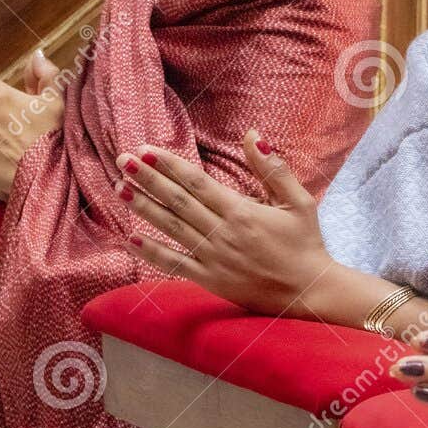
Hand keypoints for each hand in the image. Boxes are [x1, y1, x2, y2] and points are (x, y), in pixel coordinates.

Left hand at [115, 128, 338, 318]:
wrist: (307, 293)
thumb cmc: (305, 243)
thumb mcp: (299, 201)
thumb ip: (274, 168)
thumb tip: (254, 134)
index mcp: (242, 212)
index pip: (197, 183)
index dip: (170, 165)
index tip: (147, 150)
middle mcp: (222, 234)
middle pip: (178, 202)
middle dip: (148, 179)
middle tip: (123, 160)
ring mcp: (213, 259)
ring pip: (171, 228)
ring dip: (144, 207)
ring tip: (120, 188)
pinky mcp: (210, 279)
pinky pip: (175, 264)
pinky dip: (152, 252)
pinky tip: (131, 239)